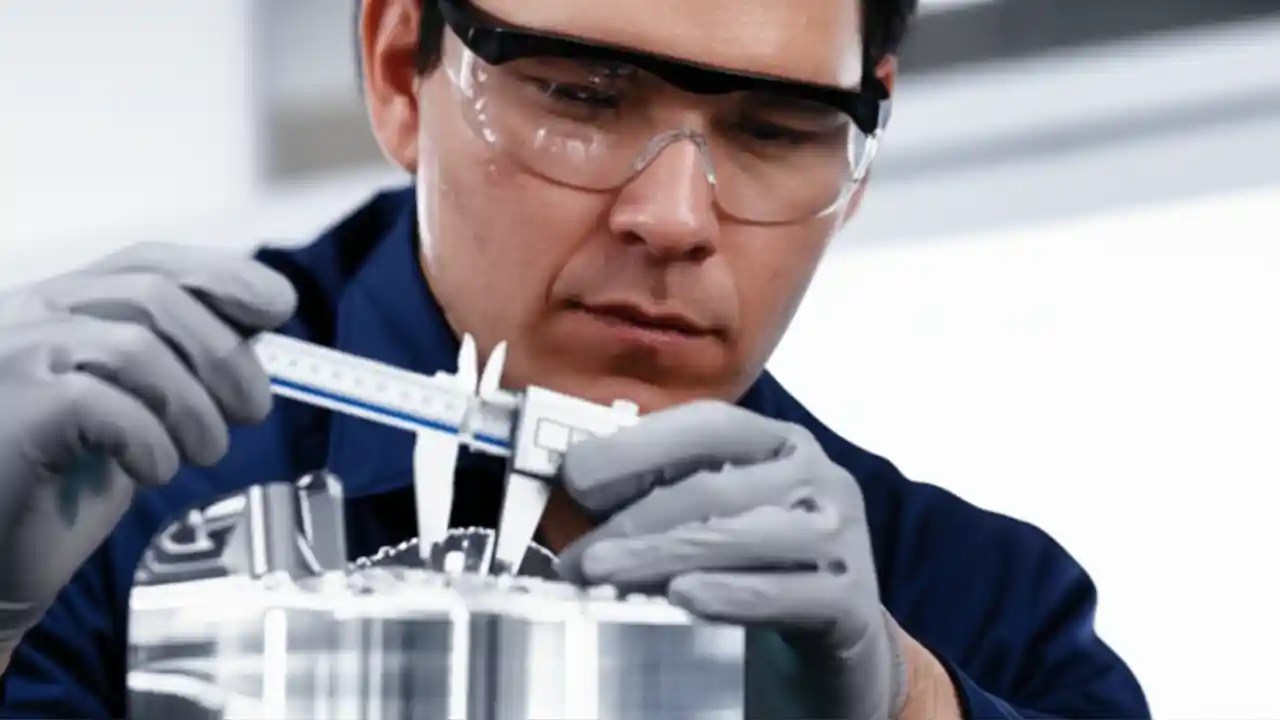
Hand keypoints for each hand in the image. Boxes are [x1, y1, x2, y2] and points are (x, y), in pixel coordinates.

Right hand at [0, 242, 296, 657]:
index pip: (149, 261)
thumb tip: (256, 339)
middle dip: (224, 353)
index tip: (278, 307)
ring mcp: (11, 357)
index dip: (223, 275)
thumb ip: (179, 366)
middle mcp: (29, 315)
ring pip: (136, 348)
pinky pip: (101, 404)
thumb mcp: (135, 410)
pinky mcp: (10, 408)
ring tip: (203, 452)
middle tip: (252, 409)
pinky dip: (150, 441)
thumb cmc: (61, 490)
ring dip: (194, 408)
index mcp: (63, 306)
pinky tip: (151, 470)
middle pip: (154, 295)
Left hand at [555, 400, 907, 719]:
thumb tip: (577, 487)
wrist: (842, 636)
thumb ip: (669, 491)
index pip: (708, 426)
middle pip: (714, 488)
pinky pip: (781, 592)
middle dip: (634, 520)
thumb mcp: (726, 515)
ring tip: (602, 574)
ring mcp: (840, 536)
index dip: (639, 446)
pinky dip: (727, 593)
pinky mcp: (850, 599)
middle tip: (578, 555)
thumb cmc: (765, 564)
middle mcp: (817, 477)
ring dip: (660, 555)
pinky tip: (682, 596)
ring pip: (740, 537)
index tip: (575, 477)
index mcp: (781, 442)